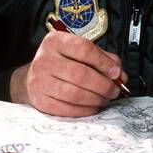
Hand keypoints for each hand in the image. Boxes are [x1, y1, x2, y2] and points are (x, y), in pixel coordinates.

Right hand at [9, 31, 127, 116]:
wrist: (31, 78)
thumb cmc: (61, 63)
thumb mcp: (78, 52)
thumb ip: (102, 59)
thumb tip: (120, 75)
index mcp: (56, 41)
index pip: (84, 49)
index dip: (104, 63)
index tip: (116, 73)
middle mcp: (44, 59)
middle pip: (81, 74)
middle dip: (103, 85)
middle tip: (114, 90)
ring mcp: (39, 81)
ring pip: (75, 94)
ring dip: (96, 99)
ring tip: (105, 99)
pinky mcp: (40, 100)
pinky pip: (67, 109)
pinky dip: (85, 110)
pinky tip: (93, 106)